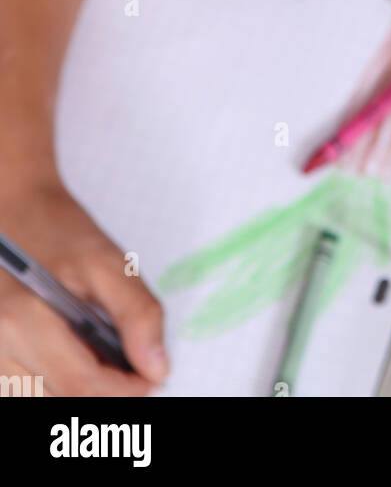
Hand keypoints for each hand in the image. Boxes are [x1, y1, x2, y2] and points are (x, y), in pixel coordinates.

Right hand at [0, 173, 168, 395]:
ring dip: (79, 389)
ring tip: (102, 354)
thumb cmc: (58, 231)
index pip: (81, 386)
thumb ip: (137, 313)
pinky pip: (26, 390)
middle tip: (132, 366)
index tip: (152, 378)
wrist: (14, 209)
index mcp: (24, 321)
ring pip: (42, 400)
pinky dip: (57, 383)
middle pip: (61, 401)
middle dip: (106, 392)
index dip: (126, 391)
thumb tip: (156, 368)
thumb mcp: (108, 261)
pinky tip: (75, 355)